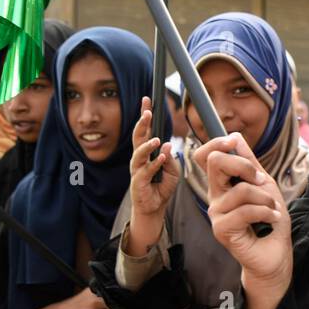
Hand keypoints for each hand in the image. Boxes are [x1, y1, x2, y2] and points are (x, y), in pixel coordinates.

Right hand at [123, 96, 179, 256]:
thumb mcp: (171, 171)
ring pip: (139, 153)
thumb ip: (170, 158)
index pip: (145, 129)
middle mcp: (139, 158)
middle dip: (142, 123)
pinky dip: (155, 163)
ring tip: (156, 139)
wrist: (154, 209)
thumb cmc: (161, 187)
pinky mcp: (138, 183)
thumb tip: (168, 146)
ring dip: (148, 145)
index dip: (145, 115)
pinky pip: (146, 171)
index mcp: (147, 152)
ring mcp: (137, 170)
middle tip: (147, 112)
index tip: (147, 99)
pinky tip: (162, 157)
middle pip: (138, 137)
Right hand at [195, 132, 290, 308]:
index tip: (234, 141)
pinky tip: (272, 219)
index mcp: (222, 184)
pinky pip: (245, 211)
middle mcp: (215, 196)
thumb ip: (249, 163)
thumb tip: (234, 136)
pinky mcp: (221, 229)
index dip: (216, 142)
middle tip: (263, 180)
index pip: (204, 155)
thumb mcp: (264, 186)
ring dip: (266, 199)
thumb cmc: (269, 221)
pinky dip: (265, 212)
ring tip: (273, 210)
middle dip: (244, 166)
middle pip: (214, 162)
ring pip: (240, 190)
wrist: (274, 254)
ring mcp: (216, 213)